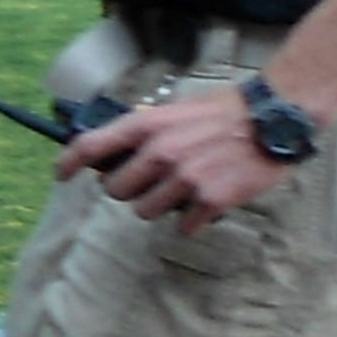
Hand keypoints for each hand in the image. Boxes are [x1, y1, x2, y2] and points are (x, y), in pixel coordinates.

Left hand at [60, 84, 299, 231]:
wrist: (274, 116)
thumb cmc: (223, 112)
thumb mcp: (174, 111)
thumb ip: (144, 132)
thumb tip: (112, 153)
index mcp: (146, 126)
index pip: (89, 146)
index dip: (68, 163)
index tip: (61, 175)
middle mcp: (159, 152)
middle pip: (115, 190)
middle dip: (128, 189)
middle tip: (150, 182)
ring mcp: (184, 178)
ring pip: (145, 211)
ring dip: (160, 206)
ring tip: (183, 188)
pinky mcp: (210, 199)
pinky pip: (184, 226)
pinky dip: (193, 220)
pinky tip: (206, 201)